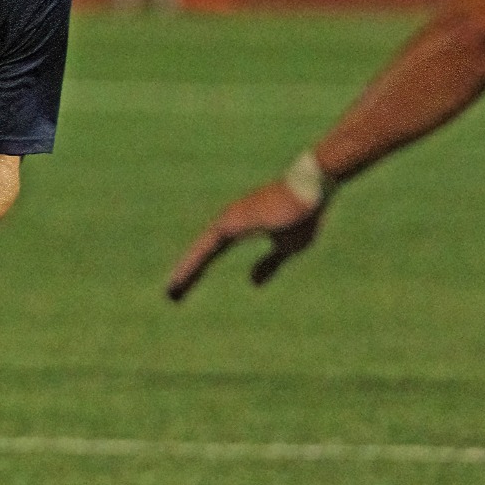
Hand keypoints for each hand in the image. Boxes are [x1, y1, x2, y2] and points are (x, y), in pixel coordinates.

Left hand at [166, 182, 324, 300]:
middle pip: (201, 253)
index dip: (197, 270)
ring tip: (171, 293)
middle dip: (187, 275)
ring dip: (185, 272)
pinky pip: (206, 247)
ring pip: (199, 251)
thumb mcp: (287, 247)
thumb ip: (269, 264)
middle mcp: (228, 221)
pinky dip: (193, 263)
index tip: (183, 288)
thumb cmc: (303, 212)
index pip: (211, 253)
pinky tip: (182, 276)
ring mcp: (228, 220)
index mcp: (238, 226)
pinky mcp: (232, 222)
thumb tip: (252, 283)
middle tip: (171, 296)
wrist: (313, 187)